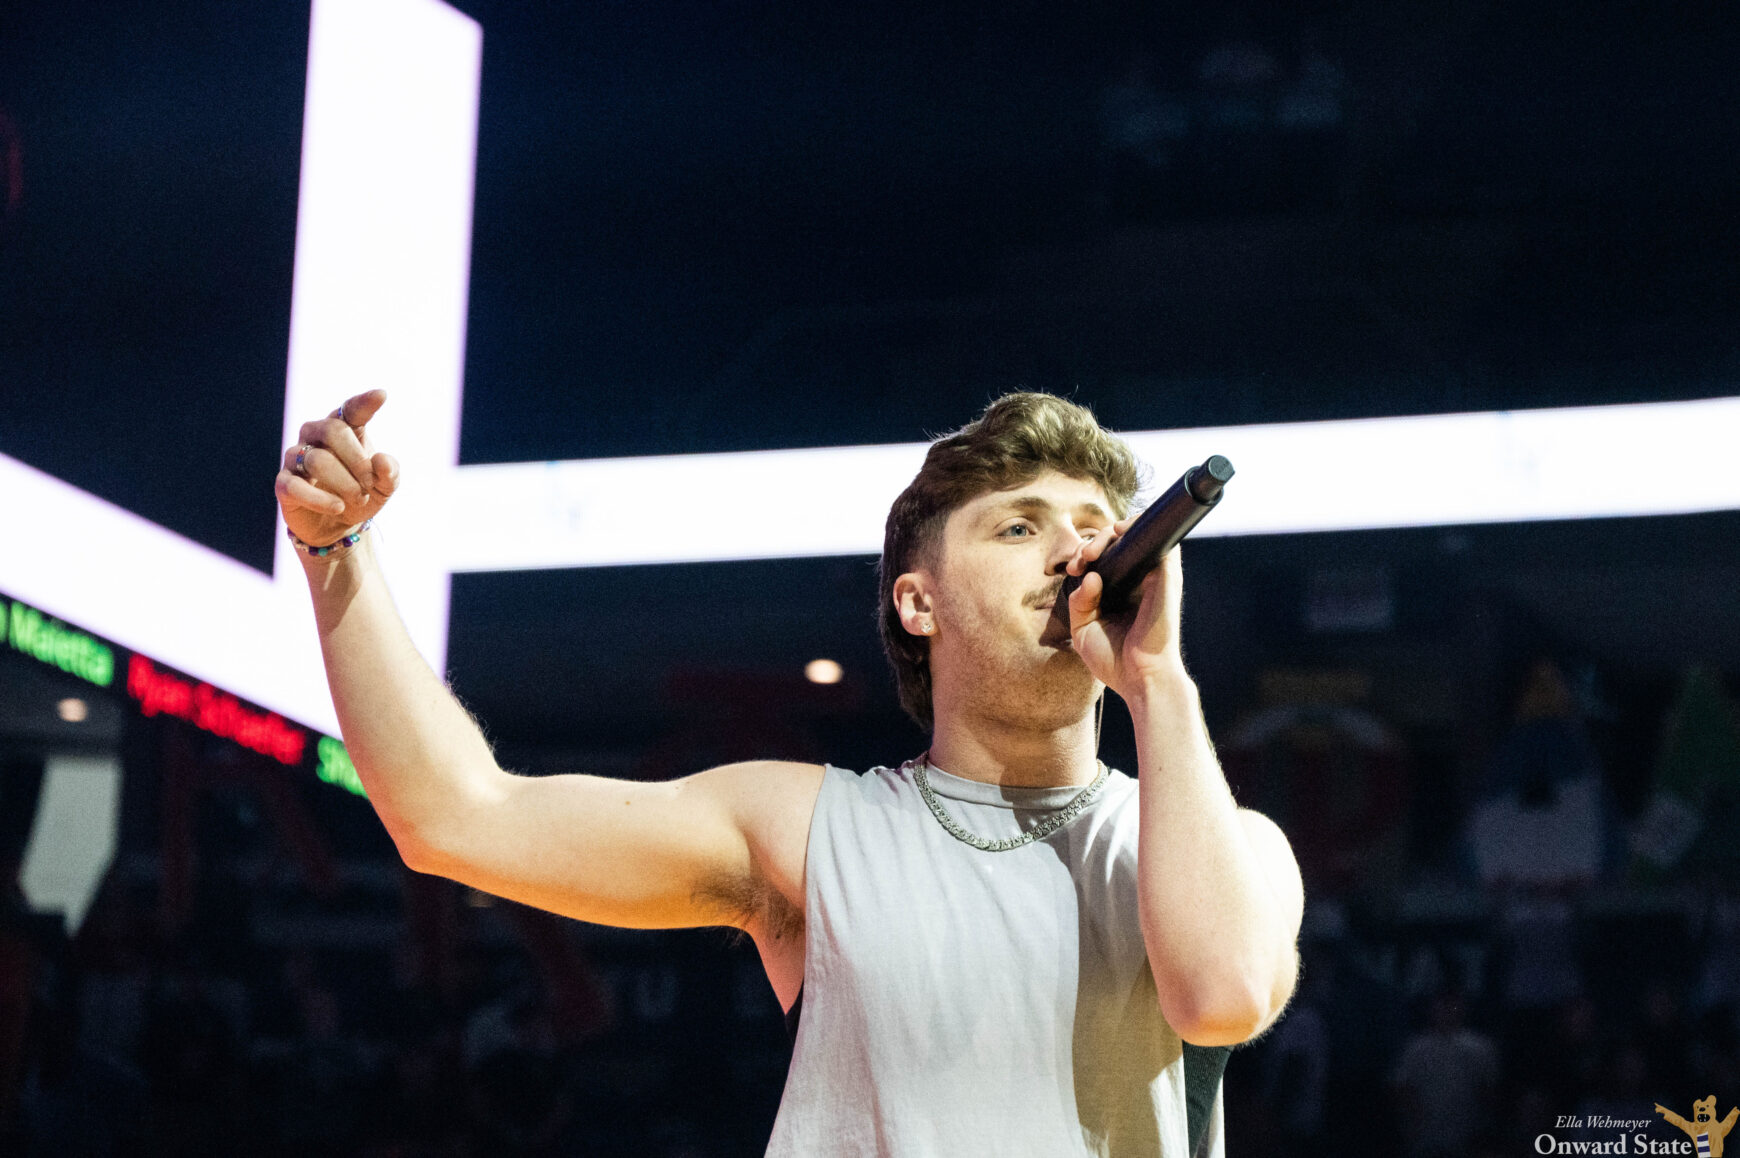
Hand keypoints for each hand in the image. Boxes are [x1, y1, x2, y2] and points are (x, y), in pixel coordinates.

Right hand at [275, 389, 399, 547]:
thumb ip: (390, 472)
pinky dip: (320, 498)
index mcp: (342, 429)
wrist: (338, 526)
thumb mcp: (385, 486)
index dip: (364, 403)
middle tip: (370, 484)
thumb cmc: (362, 495)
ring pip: (317, 460)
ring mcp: (295, 458)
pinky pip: (295, 485)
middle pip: (333, 430)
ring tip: (359, 499)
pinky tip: (338, 507)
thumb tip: (382, 461)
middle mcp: (314, 436)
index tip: (382, 395)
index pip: (351, 409)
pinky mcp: (284, 484)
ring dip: (344, 483)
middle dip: (357, 459)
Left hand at [1063, 517, 1185, 696]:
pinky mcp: (1167, 576)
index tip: (1072, 568)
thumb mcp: (1083, 629)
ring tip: (1092, 552)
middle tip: (1080, 560)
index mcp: (1122, 593)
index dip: (1086, 554)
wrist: (1140, 679)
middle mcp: (1140, 582)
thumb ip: (1079, 601)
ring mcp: (1155, 577)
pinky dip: (1137, 528)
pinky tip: (1117, 535)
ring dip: (1111, 533)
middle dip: (1093, 542)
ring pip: (1137, 534)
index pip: (1107, 557)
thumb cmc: (1114, 660)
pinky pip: (1159, 539)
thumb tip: (1090, 574)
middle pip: (1120, 541)